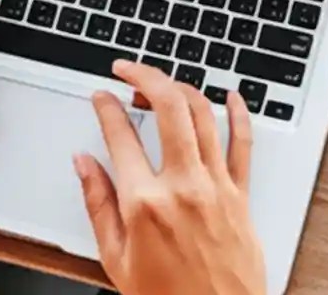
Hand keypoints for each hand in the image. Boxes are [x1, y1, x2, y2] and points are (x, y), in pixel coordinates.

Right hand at [75, 61, 265, 294]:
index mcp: (144, 204)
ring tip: (163, 85)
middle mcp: (183, 187)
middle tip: (128, 69)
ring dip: (182, 88)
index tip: (100, 97)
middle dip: (145, 76)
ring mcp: (216, 187)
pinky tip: (231, 96)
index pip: (120, 135)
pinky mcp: (241, 196)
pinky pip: (244, 143)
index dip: (106, 107)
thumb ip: (98, 204)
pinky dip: (238, 113)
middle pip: (168, 107)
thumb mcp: (115, 258)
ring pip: (203, 115)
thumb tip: (84, 163)